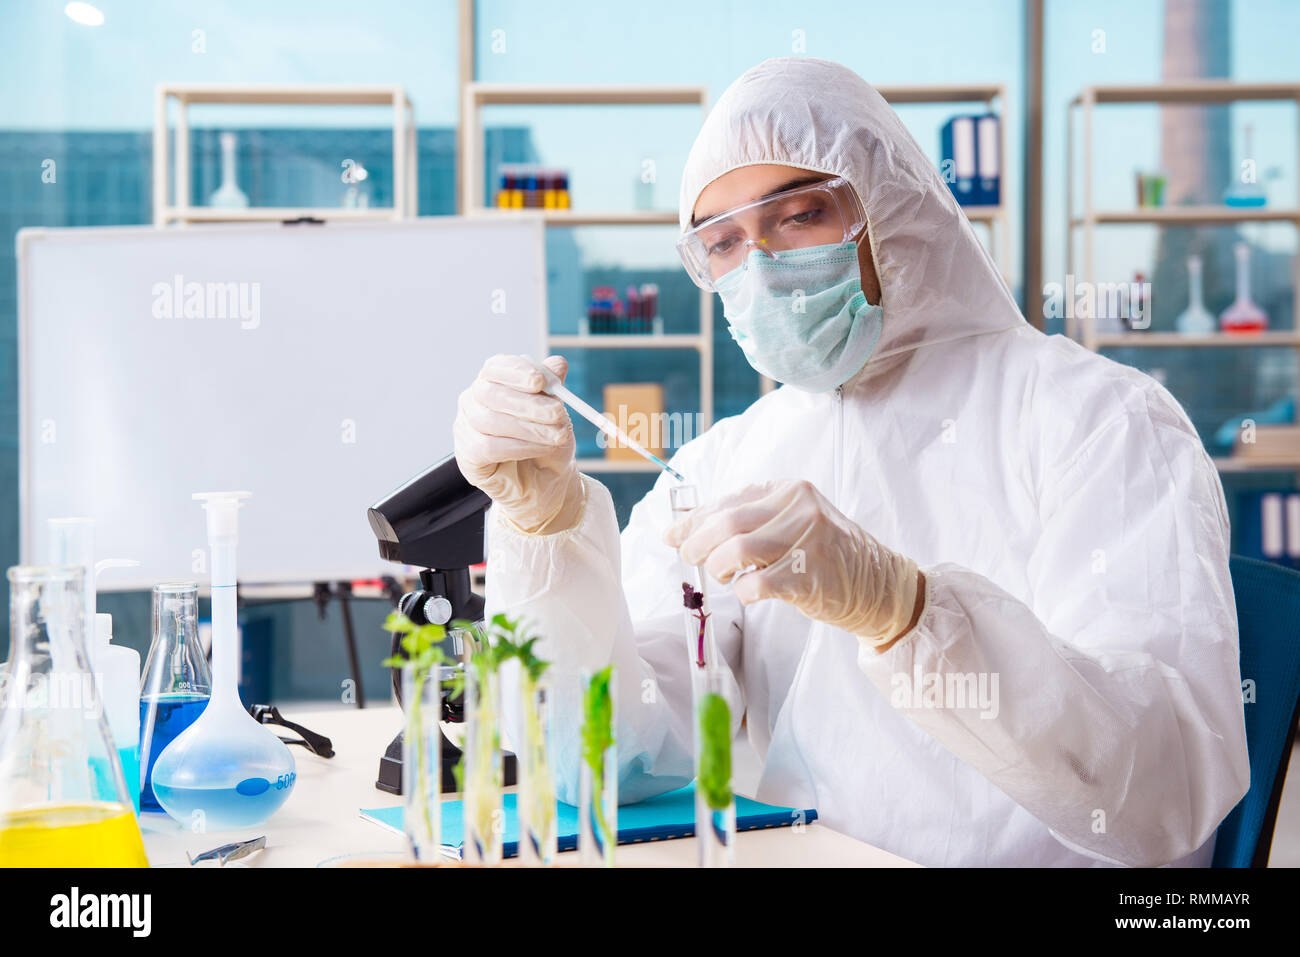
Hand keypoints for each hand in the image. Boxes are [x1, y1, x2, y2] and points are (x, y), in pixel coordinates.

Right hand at [453, 354, 583, 534]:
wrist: (544, 480)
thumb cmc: (546, 439)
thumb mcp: (557, 411)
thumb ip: (554, 387)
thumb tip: (558, 363)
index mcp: (493, 380)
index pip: (495, 367)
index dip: (516, 371)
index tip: (541, 380)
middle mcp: (474, 399)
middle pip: (491, 393)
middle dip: (528, 404)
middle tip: (558, 413)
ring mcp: (466, 426)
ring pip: (490, 421)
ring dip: (529, 429)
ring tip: (557, 436)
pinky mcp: (467, 453)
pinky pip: (488, 447)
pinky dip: (519, 447)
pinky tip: (540, 448)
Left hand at [663, 480, 921, 643]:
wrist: (878, 584)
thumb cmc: (826, 556)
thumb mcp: (792, 523)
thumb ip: (750, 521)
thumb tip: (688, 529)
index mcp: (789, 490)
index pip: (729, 501)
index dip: (694, 520)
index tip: (672, 536)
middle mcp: (799, 507)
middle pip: (728, 522)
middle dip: (697, 543)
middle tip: (690, 559)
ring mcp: (808, 539)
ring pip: (738, 549)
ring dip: (719, 567)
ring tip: (724, 576)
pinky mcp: (811, 574)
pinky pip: (759, 583)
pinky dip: (744, 591)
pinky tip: (748, 593)